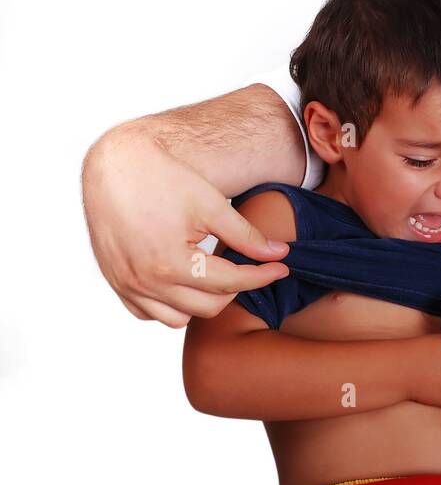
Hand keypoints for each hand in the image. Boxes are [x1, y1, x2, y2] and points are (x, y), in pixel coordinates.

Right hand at [81, 125, 290, 326]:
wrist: (115, 165)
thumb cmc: (164, 179)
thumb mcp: (211, 204)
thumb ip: (246, 235)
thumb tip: (279, 254)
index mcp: (169, 263)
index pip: (229, 283)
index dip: (261, 276)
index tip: (281, 267)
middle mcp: (144, 282)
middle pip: (207, 307)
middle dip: (234, 288)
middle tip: (248, 266)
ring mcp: (126, 285)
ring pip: (177, 318)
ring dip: (202, 301)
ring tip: (216, 273)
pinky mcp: (115, 282)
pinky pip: (148, 312)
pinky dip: (170, 304)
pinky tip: (185, 280)